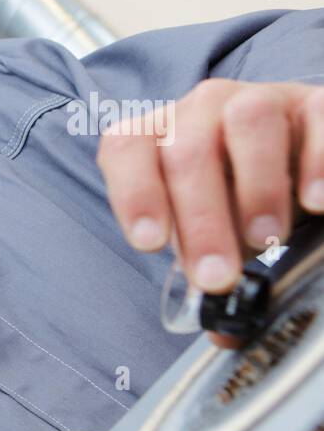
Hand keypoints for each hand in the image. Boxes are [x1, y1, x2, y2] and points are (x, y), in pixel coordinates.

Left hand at [97, 80, 323, 345]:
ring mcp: (260, 99)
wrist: (306, 162)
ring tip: (266, 237)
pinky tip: (316, 203)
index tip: (150, 244)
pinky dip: (317, 161)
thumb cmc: (244, 199)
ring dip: (254, 185)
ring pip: (247, 120)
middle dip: (200, 220)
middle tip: (218, 276)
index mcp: (161, 137)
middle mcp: (202, 110)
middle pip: (186, 151)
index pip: (126, 147)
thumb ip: (212, 267)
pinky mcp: (316, 104)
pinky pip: (316, 117)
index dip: (133, 193)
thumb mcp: (218, 232)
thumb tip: (223, 330)